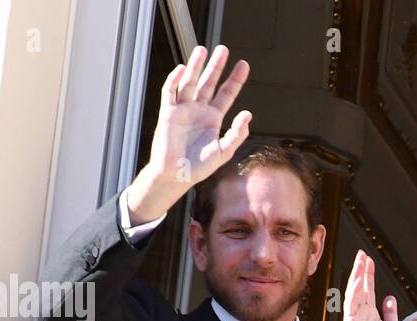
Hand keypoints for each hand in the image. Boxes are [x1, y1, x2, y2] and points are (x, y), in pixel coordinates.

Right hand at [126, 45, 251, 221]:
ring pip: (190, 82)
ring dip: (195, 66)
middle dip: (216, 66)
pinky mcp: (168, 113)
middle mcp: (198, 110)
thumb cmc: (199, 167)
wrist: (176, 175)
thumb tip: (248, 115)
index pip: (226, 94)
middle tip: (223, 49)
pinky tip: (181, 70)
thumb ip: (236, 134)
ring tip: (202, 50)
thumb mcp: (223, 151)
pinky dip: (174, 80)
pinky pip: (170, 92)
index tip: (243, 65)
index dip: (235, 79)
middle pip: (208, 82)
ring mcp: (183, 110)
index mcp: (213, 119)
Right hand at [342, 250, 400, 320]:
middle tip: (362, 253)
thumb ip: (390, 313)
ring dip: (357, 276)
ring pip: (355, 292)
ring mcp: (355, 318)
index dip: (368, 274)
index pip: (368, 290)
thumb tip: (389, 298)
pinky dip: (354, 291)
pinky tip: (358, 279)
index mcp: (370, 314)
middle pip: (360, 287)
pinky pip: (352, 304)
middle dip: (360, 270)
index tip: (368, 260)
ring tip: (360, 260)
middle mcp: (361, 314)